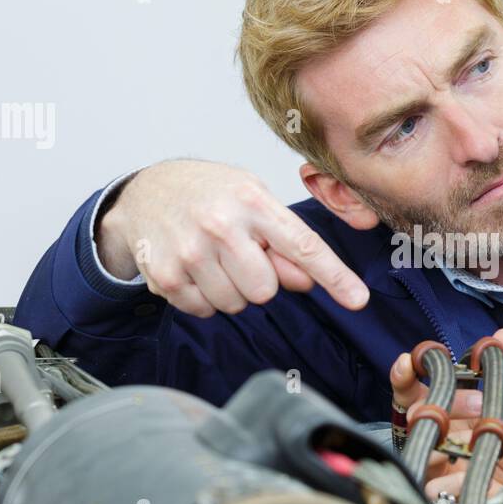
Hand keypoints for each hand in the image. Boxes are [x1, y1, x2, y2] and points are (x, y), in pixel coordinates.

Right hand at [98, 159, 369, 316]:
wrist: (144, 192)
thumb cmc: (209, 194)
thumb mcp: (252, 201)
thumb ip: (283, 241)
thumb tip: (306, 281)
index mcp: (251, 201)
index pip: (302, 245)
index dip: (333, 275)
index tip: (358, 299)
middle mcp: (220, 226)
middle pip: (266, 289)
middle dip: (259, 280)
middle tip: (239, 254)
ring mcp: (190, 253)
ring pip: (237, 304)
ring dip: (231, 289)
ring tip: (213, 258)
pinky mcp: (165, 277)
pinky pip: (205, 310)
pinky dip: (204, 297)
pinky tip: (193, 268)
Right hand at [389, 329, 502, 503]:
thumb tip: (502, 336)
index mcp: (458, 412)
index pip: (424, 387)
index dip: (409, 373)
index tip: (410, 361)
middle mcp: (445, 436)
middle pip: (413, 412)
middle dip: (424, 402)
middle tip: (455, 406)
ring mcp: (444, 465)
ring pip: (420, 446)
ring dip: (438, 441)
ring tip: (464, 446)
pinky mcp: (449, 494)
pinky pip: (436, 484)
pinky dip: (451, 480)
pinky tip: (470, 481)